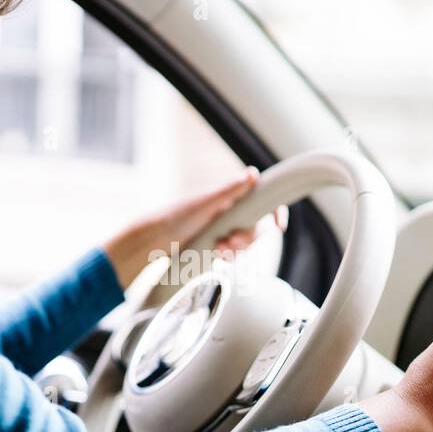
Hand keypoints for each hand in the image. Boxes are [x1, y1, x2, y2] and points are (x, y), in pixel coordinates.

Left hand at [100, 166, 288, 290]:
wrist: (153, 240)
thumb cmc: (176, 216)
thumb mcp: (206, 204)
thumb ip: (230, 191)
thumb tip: (253, 174)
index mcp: (229, 196)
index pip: (263, 200)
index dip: (275, 212)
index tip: (279, 226)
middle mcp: (230, 210)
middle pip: (256, 226)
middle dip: (249, 237)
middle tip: (233, 242)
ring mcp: (224, 227)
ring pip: (246, 242)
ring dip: (238, 249)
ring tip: (220, 251)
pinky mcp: (217, 243)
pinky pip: (234, 252)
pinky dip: (229, 256)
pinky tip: (217, 257)